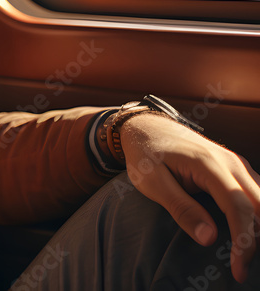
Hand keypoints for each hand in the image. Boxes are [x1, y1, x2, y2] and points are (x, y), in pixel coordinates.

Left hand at [120, 112, 259, 282]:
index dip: (244, 241)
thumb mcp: (152, 182)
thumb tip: (210, 238)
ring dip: (258, 227)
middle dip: (255, 239)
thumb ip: (181, 209)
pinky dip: (256, 215)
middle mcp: (230, 162)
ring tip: (243, 254)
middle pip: (259, 206)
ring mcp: (236, 164)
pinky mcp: (236, 168)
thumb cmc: (145, 154)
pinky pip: (257, 193)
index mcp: (208, 164)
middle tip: (241, 268)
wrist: (146, 127)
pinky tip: (246, 232)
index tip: (238, 269)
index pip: (239, 207)